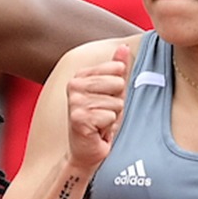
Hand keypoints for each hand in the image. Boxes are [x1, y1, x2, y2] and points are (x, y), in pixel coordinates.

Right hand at [65, 44, 129, 171]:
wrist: (86, 150)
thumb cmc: (100, 122)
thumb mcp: (112, 93)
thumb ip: (117, 70)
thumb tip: (123, 48)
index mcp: (81, 76)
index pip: (117, 69)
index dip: (118, 89)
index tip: (107, 100)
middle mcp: (74, 86)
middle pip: (118, 84)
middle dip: (117, 103)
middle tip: (104, 113)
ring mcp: (75, 102)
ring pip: (116, 102)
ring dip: (112, 116)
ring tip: (100, 122)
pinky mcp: (79, 118)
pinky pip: (110, 116)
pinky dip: (108, 127)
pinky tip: (97, 131)